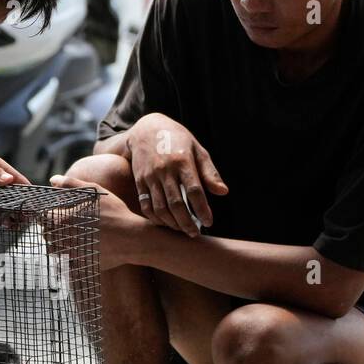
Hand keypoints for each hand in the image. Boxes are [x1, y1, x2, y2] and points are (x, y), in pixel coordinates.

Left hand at [51, 174, 148, 270]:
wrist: (132, 238)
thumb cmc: (114, 212)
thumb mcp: (94, 191)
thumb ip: (70, 183)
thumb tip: (53, 179)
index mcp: (62, 220)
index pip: (43, 217)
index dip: (49, 214)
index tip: (58, 212)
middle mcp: (62, 238)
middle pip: (46, 234)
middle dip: (52, 229)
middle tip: (67, 224)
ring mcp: (70, 254)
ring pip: (54, 250)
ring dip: (58, 243)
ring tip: (72, 236)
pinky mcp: (78, 265)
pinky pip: (65, 262)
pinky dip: (68, 256)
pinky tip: (80, 248)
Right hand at [126, 112, 226, 236]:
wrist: (146, 130)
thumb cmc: (177, 140)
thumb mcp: (197, 150)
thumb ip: (209, 172)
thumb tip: (223, 192)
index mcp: (182, 161)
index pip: (194, 191)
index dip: (202, 209)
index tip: (209, 222)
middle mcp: (165, 170)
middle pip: (177, 204)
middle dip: (187, 223)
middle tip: (195, 233)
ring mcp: (150, 177)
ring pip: (160, 208)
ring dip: (172, 223)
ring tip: (182, 231)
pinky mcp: (140, 182)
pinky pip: (146, 205)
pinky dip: (156, 218)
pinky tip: (166, 223)